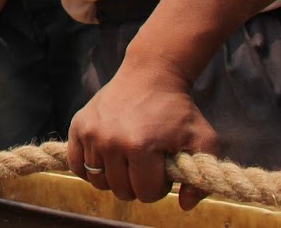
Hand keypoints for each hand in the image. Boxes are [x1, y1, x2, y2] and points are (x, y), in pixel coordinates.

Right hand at [67, 62, 218, 206]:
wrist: (149, 75)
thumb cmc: (178, 110)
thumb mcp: (204, 141)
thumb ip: (200, 180)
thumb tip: (184, 205)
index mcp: (140, 147)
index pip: (145, 193)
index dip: (159, 186)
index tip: (163, 169)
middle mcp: (111, 141)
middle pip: (121, 190)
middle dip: (137, 183)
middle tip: (146, 165)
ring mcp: (91, 133)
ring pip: (98, 181)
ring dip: (115, 177)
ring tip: (127, 161)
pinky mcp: (78, 125)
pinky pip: (77, 165)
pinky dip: (89, 169)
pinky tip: (106, 160)